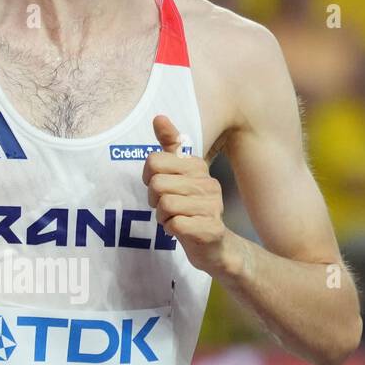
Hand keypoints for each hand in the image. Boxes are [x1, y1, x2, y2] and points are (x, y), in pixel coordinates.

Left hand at [143, 114, 237, 275]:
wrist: (215, 246)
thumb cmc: (191, 208)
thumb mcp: (179, 175)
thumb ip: (170, 147)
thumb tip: (159, 117)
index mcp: (197, 166)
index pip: (154, 161)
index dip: (149, 178)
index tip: (160, 188)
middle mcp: (208, 182)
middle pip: (157, 184)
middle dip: (155, 201)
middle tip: (167, 208)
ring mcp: (212, 206)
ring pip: (165, 205)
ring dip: (163, 218)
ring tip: (176, 219)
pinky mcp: (211, 229)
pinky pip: (175, 224)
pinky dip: (171, 230)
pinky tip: (182, 231)